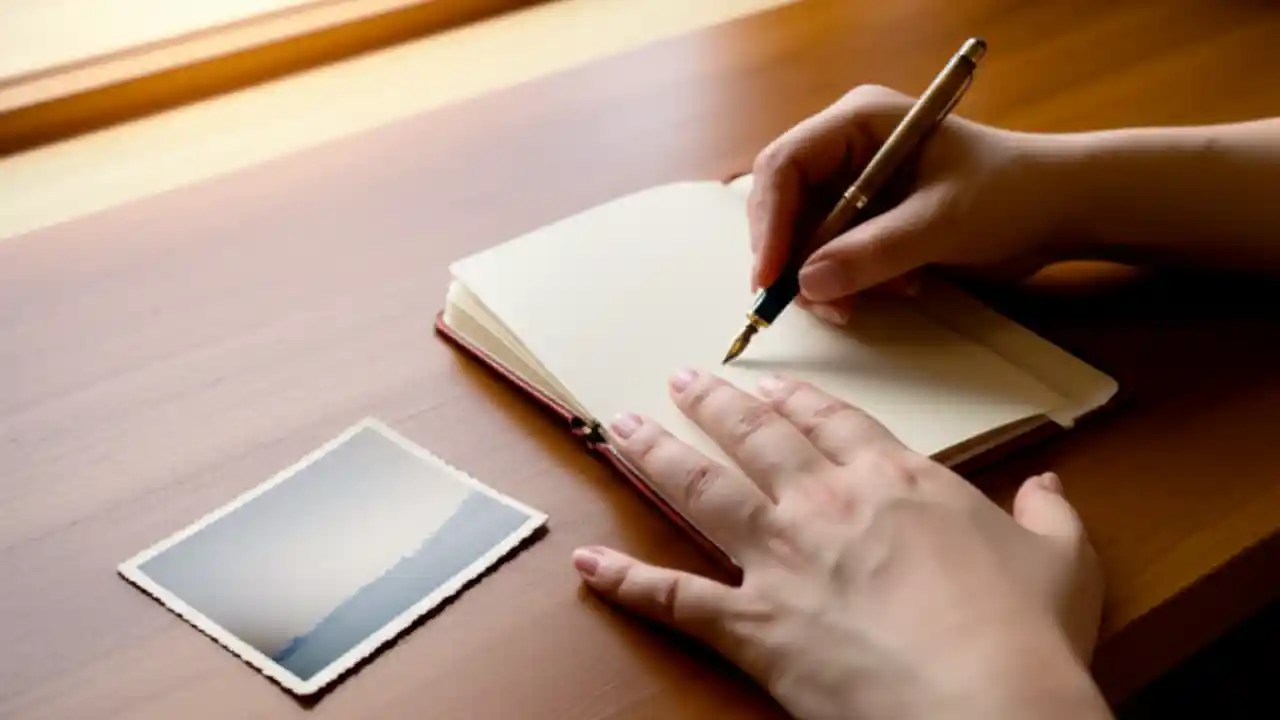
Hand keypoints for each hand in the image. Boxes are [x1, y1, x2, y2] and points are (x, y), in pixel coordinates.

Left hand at [572, 370, 1110, 719]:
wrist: (986, 704)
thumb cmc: (1027, 634)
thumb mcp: (1062, 561)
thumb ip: (1050, 514)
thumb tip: (1050, 485)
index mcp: (895, 481)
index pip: (833, 420)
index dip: (795, 397)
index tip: (768, 381)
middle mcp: (825, 506)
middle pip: (756, 438)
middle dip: (714, 403)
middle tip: (680, 378)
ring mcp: (781, 561)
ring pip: (702, 490)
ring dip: (657, 455)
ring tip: (622, 427)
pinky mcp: (752, 624)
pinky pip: (674, 599)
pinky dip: (626, 580)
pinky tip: (588, 562)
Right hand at [749, 85, 1074, 323]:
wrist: (1061, 210)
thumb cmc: (1011, 194)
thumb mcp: (942, 223)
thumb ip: (874, 252)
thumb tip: (806, 284)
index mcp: (859, 121)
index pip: (784, 166)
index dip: (770, 223)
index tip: (771, 278)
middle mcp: (847, 147)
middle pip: (784, 205)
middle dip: (796, 259)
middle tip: (821, 304)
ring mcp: (855, 184)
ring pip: (805, 238)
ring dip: (830, 278)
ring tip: (874, 300)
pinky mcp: (869, 218)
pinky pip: (834, 256)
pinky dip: (854, 282)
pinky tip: (899, 288)